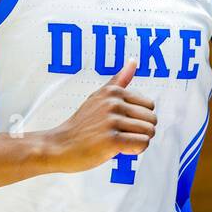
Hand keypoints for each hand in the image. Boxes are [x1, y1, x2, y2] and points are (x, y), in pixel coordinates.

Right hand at [46, 59, 156, 173]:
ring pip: (149, 132)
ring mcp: (112, 121)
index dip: (139, 119)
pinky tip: (119, 150)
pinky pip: (142, 144)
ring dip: (138, 141)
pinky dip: (135, 150)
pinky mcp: (112, 140)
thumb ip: (118, 80)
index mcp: (113, 92)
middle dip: (141, 131)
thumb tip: (133, 60)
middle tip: (120, 134)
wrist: (59, 146)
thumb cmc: (81, 125)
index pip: (149, 105)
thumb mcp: (98, 97)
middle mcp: (113, 103)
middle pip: (152, 119)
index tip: (121, 123)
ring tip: (118, 142)